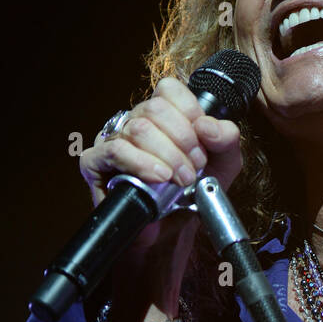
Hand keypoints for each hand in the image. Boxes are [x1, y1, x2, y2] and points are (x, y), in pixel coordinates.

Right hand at [80, 75, 244, 254]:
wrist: (171, 231)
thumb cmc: (191, 194)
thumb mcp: (223, 165)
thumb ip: (226, 139)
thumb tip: (207, 126)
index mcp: (162, 115)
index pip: (169, 90)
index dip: (190, 113)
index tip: (202, 143)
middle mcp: (135, 122)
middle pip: (155, 109)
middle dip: (182, 141)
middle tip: (194, 168)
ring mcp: (113, 139)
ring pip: (138, 129)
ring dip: (167, 156)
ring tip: (181, 179)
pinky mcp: (96, 162)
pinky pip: (116, 151)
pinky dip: (142, 163)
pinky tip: (159, 177)